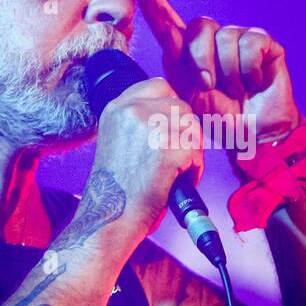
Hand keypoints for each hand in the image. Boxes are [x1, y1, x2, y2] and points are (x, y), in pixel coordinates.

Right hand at [88, 77, 204, 238]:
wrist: (109, 220)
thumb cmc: (117, 191)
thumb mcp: (120, 141)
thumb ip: (140, 123)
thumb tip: (176, 115)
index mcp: (117, 108)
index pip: (159, 86)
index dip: (171, 108)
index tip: (169, 130)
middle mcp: (131, 111)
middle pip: (181, 106)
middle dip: (185, 132)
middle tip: (175, 159)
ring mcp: (149, 128)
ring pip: (192, 127)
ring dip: (191, 150)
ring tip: (174, 173)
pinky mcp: (167, 148)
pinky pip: (196, 151)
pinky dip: (194, 170)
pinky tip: (175, 183)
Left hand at [137, 0, 301, 143]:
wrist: (253, 135)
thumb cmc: (220, 116)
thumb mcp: (189, 95)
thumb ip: (177, 65)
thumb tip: (170, 32)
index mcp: (190, 51)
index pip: (170, 21)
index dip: (156, 5)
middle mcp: (215, 38)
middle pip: (201, 24)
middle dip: (201, 58)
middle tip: (209, 86)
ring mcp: (240, 38)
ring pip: (227, 36)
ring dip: (229, 72)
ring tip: (237, 91)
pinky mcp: (265, 43)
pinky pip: (251, 42)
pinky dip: (250, 69)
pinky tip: (254, 83)